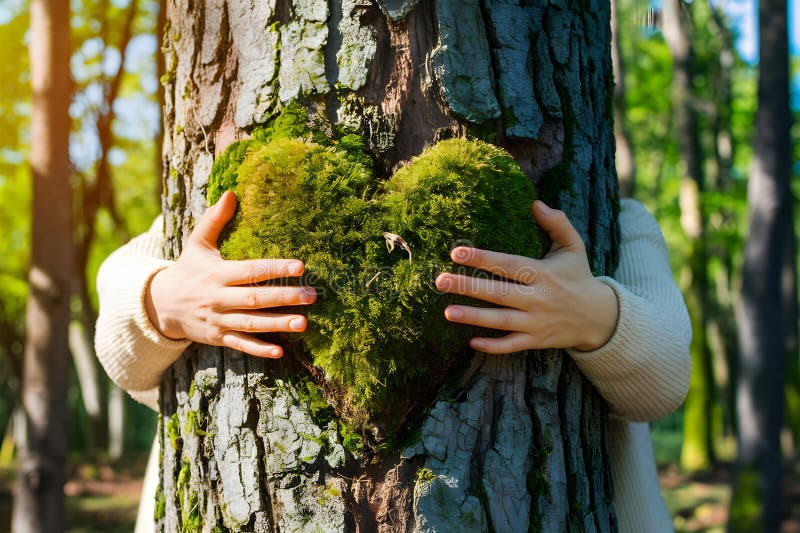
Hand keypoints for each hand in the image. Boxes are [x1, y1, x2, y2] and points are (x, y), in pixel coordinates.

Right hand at [144, 191, 316, 357]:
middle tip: (312, 295)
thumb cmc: (187, 270)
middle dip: (284, 297)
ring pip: (251, 324)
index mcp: (217, 273)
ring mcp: (218, 320)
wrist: (160, 305)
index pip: (250, 270)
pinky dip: (259, 350)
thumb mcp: (197, 244)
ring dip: (278, 324)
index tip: (300, 266)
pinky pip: (240, 345)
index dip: (275, 268)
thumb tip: (230, 193)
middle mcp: (218, 298)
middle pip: (254, 299)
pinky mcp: (218, 338)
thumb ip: (214, 220)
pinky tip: (280, 351)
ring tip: (304, 322)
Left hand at [435, 200, 618, 353]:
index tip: (457, 252)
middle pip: (499, 293)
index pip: (509, 265)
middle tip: (440, 281)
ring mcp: (537, 322)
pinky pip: (512, 346)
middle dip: (468, 287)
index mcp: (543, 273)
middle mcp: (538, 299)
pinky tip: (471, 342)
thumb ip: (557, 224)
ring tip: (448, 312)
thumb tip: (536, 203)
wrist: (600, 317)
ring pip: (501, 321)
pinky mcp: (536, 341)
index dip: (483, 258)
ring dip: (474, 317)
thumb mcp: (574, 247)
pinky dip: (493, 346)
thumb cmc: (579, 277)